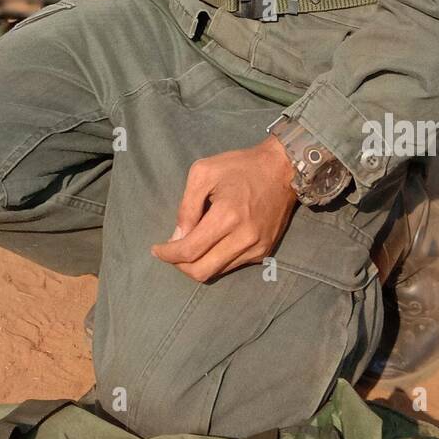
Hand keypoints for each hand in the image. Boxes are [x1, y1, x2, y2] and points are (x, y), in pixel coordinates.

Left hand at [152, 138, 297, 282]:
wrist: (282, 169)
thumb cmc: (240, 166)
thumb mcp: (204, 173)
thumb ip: (187, 206)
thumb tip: (177, 237)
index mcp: (227, 216)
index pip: (190, 251)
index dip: (168, 254)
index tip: (157, 249)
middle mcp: (244, 238)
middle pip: (202, 271)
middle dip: (180, 266)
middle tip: (171, 251)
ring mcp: (257, 248)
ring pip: (216, 272)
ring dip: (197, 263)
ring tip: (191, 244)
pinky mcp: (264, 251)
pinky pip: (232, 266)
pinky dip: (216, 259)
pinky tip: (212, 241)